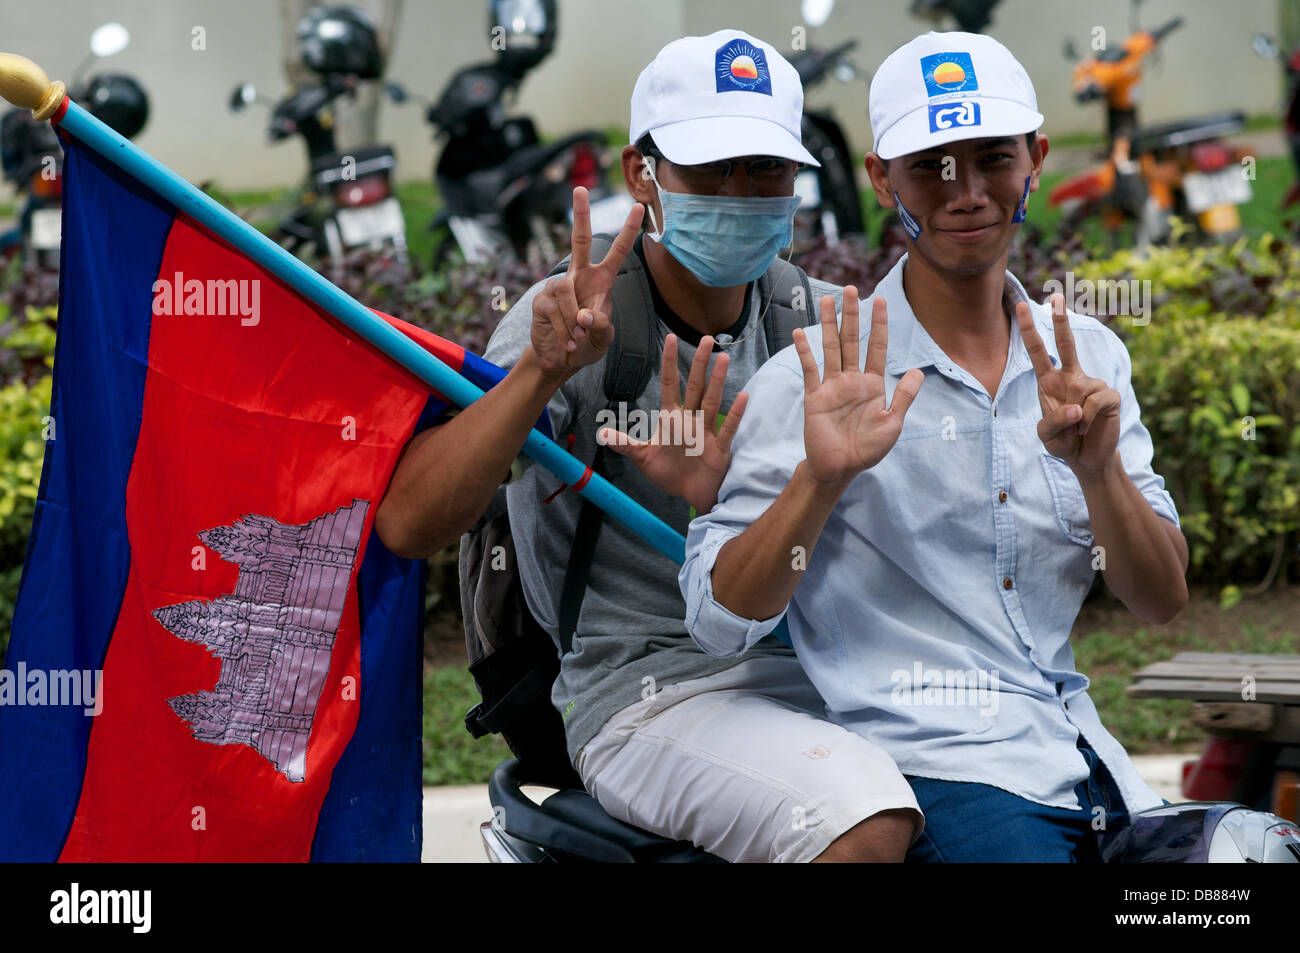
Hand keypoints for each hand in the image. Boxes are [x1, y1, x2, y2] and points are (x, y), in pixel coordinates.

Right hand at [529, 186, 644, 377]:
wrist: (559, 360)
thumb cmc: (586, 344)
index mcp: (602, 281)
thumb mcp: (602, 339)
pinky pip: (556, 310)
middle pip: (580, 241)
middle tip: (579, 189)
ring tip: (578, 339)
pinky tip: (567, 342)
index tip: (640, 206)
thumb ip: (600, 326)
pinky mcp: (542, 300)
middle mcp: (580, 277)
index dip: (629, 231)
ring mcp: (559, 286)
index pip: (618, 252)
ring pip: (568, 291)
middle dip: (581, 215)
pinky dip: (565, 331)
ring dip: (575, 321)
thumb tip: (583, 316)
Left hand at [597, 334, 746, 513]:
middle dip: (700, 363)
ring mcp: (706, 431)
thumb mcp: (643, 457)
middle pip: (695, 386)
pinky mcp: (719, 447)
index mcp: (671, 418)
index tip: (671, 338)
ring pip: (711, 401)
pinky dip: (734, 413)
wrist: (690, 495)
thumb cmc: (669, 473)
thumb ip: (625, 444)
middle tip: (707, 339)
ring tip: (723, 358)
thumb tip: (602, 433)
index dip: (669, 362)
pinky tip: (742, 396)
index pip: (670, 383)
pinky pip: (728, 428)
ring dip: (717, 381)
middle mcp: (690, 419)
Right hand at [795, 287, 923, 485]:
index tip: (880, 299)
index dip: (879, 324)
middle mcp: (852, 379)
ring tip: (827, 300)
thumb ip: (904, 396)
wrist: (840, 468)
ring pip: (831, 347)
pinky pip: (810, 368)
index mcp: (873, 384)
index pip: (877, 347)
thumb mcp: (893, 423)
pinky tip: (800, 332)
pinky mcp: (814, 395)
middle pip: (852, 340)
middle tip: (850, 288)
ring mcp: (832, 385)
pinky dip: (805, 350)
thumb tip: (918, 371)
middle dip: (851, 315)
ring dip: (829, 324)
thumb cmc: (868, 449)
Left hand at [1017, 293, 1120, 476]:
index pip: (1038, 352)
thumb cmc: (1063, 442)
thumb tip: (1077, 406)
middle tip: (1056, 295)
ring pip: (1079, 391)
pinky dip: (1088, 419)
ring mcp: (1092, 384)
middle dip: (1061, 320)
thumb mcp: (1046, 436)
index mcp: (1049, 382)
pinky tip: (1088, 428)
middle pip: (1066, 344)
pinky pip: (1095, 402)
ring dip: (1074, 417)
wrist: (1087, 458)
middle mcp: (1071, 377)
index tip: (1023, 305)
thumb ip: (1053, 421)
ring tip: (1077, 428)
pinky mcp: (1109, 395)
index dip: (1031, 330)